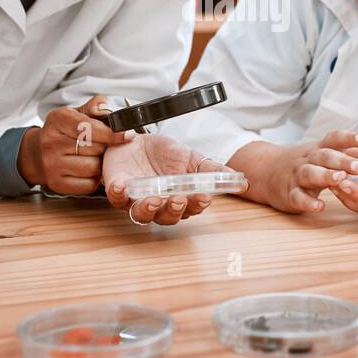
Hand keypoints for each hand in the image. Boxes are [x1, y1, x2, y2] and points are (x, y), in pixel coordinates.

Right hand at [20, 95, 132, 194]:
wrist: (37, 154)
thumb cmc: (63, 132)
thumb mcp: (76, 112)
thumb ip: (96, 106)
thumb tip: (109, 110)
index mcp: (58, 119)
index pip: (90, 127)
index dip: (111, 133)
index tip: (126, 135)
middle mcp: (51, 142)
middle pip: (95, 148)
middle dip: (104, 147)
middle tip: (100, 145)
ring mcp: (52, 164)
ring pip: (93, 167)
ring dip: (99, 164)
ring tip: (93, 157)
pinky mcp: (57, 183)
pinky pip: (88, 184)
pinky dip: (93, 179)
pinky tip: (87, 170)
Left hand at [103, 134, 245, 224]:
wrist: (136, 140)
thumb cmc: (163, 154)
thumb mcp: (192, 158)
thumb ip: (213, 171)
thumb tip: (241, 181)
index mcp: (178, 199)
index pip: (190, 208)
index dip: (196, 205)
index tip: (204, 197)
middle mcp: (158, 204)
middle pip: (166, 216)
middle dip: (174, 210)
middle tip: (179, 199)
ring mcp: (136, 199)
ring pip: (141, 214)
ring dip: (148, 209)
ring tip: (153, 200)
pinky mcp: (117, 190)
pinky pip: (116, 198)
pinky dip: (118, 193)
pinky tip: (121, 186)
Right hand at [229, 130, 357, 213]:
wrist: (266, 172)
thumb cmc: (306, 163)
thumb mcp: (325, 154)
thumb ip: (354, 151)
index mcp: (319, 149)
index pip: (333, 139)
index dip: (348, 138)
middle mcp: (308, 160)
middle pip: (324, 156)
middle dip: (341, 160)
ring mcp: (297, 176)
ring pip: (310, 174)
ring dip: (325, 176)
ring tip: (340, 179)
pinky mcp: (290, 194)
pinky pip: (298, 198)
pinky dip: (308, 202)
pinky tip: (320, 206)